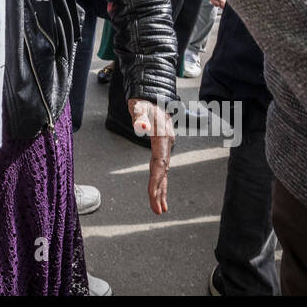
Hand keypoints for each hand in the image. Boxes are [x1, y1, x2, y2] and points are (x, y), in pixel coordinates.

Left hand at [129, 98, 174, 213]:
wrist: (151, 95)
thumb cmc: (144, 102)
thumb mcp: (139, 107)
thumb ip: (139, 117)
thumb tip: (142, 128)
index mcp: (163, 137)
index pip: (160, 163)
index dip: (156, 179)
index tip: (152, 194)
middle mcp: (166, 144)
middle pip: (163, 171)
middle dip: (159, 191)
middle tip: (157, 210)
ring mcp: (165, 147)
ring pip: (163, 172)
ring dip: (161, 191)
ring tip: (160, 209)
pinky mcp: (160, 148)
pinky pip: (160, 168)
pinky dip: (160, 182)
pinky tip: (159, 194)